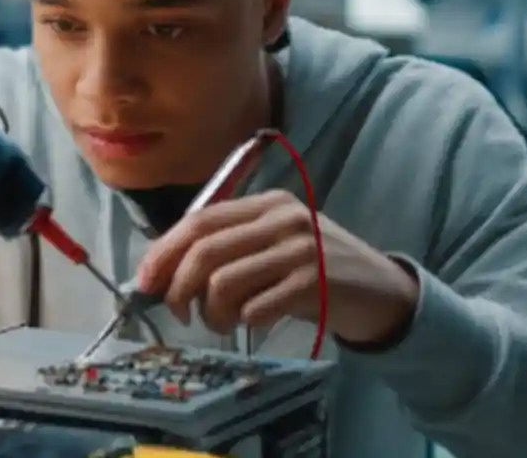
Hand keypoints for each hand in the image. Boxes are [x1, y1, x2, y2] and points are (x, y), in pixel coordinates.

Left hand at [136, 190, 420, 345]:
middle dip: (178, 288)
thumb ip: (229, 248)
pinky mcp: (313, 283)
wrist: (381, 290)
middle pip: (204, 250)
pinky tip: (253, 323)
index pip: (199, 220)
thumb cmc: (315, 270)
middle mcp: (281, 219)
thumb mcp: (274, 244)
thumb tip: (164, 272)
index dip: (164, 251)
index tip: (145, 282)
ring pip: (223, 282)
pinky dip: (244, 322)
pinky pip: (255, 307)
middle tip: (180, 314)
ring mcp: (298, 249)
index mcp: (266, 203)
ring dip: (212, 313)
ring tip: (223, 323)